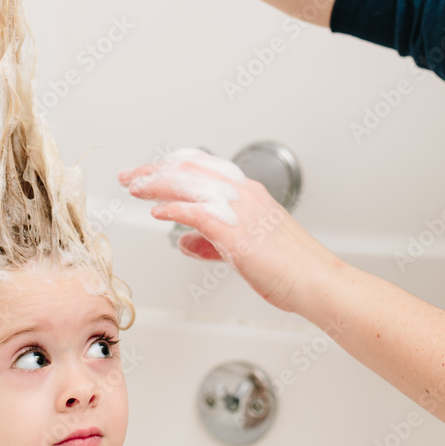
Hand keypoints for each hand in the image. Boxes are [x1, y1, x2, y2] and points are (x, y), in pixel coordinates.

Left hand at [118, 148, 333, 312]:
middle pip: (188, 169)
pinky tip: (158, 211)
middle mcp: (242, 193)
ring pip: (188, 184)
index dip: (171, 165)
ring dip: (156, 183)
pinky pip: (196, 212)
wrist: (315, 280)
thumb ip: (212, 241)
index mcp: (248, 193)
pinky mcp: (235, 230)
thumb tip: (186, 241)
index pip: (201, 166)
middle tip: (129, 175)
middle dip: (154, 170)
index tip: (149, 170)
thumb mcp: (244, 249)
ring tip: (135, 187)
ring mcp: (239, 209)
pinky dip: (173, 208)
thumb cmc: (289, 267)